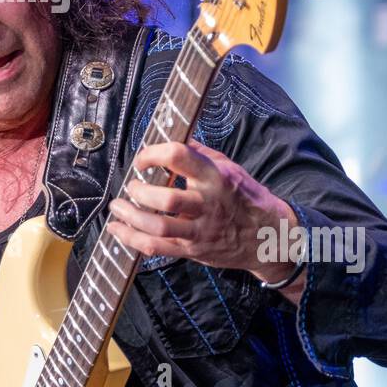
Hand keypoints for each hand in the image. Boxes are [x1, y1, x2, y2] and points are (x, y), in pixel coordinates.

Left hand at [105, 140, 300, 286]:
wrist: (269, 237)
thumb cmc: (247, 198)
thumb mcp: (230, 168)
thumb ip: (200, 153)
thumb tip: (175, 136)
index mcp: (215, 177)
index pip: (179, 156)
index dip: (153, 154)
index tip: (142, 159)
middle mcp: (207, 204)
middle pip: (167, 199)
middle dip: (140, 191)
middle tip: (131, 185)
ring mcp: (200, 230)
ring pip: (158, 227)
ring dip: (130, 217)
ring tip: (117, 207)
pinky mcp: (193, 250)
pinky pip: (157, 247)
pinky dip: (132, 239)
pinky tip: (119, 230)